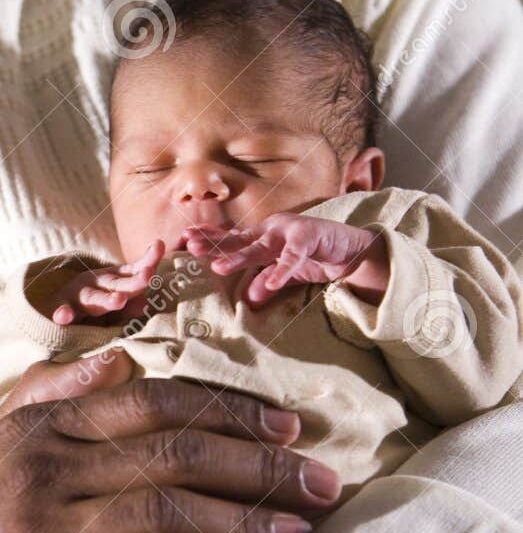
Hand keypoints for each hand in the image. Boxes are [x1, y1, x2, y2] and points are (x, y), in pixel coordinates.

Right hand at [0, 372, 339, 532]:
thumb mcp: (4, 423)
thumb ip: (64, 385)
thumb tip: (129, 357)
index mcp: (47, 418)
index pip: (151, 400)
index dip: (225, 409)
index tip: (286, 424)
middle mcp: (49, 462)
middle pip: (169, 452)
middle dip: (254, 464)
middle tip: (318, 479)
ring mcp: (46, 521)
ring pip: (159, 509)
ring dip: (237, 520)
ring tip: (296, 528)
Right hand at [43, 238, 164, 325]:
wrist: (55, 307)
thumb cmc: (91, 304)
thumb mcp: (112, 298)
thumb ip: (130, 300)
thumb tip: (146, 302)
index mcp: (111, 281)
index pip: (133, 271)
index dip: (147, 261)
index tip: (160, 246)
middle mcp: (96, 284)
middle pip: (118, 284)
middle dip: (133, 282)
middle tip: (148, 276)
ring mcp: (77, 296)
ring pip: (93, 298)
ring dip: (105, 299)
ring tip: (119, 301)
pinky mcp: (59, 308)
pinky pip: (60, 312)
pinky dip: (62, 314)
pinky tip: (63, 317)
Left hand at [183, 214, 388, 307]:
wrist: (349, 248)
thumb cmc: (313, 256)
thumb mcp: (284, 272)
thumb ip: (267, 283)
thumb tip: (251, 301)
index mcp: (261, 236)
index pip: (229, 237)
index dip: (208, 238)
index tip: (182, 240)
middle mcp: (270, 230)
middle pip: (237, 239)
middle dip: (214, 243)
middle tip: (189, 247)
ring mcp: (288, 232)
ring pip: (260, 247)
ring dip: (239, 258)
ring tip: (219, 269)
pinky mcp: (309, 239)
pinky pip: (292, 258)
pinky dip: (279, 272)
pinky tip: (266, 285)